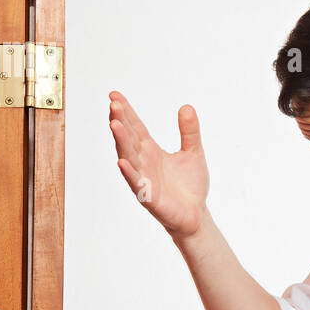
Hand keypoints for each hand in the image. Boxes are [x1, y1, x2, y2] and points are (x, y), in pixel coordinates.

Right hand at [109, 91, 209, 239]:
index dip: (126, 112)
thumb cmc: (190, 185)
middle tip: (114, 103)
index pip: (136, 127)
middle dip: (121, 121)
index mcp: (151, 151)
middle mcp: (144, 163)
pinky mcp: (149, 197)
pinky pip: (137, 184)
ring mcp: (144, 179)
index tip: (114, 95)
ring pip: (129, 158)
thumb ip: (189, 131)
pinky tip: (122, 162)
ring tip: (115, 124)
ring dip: (121, 142)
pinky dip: (130, 173)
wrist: (196, 214)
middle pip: (129, 139)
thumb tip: (187, 107)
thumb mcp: (194, 152)